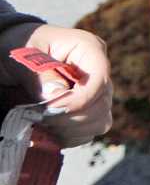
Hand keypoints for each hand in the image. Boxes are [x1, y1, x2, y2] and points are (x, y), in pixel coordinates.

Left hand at [0, 23, 111, 146]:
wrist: (12, 57)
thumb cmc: (18, 48)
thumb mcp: (24, 56)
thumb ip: (40, 74)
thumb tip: (57, 95)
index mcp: (88, 49)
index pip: (99, 77)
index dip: (80, 98)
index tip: (51, 109)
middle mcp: (97, 71)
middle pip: (102, 103)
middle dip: (71, 117)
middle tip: (40, 119)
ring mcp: (95, 93)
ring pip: (100, 121)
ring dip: (70, 129)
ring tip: (43, 124)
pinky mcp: (87, 110)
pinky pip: (88, 132)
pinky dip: (68, 137)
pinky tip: (48, 130)